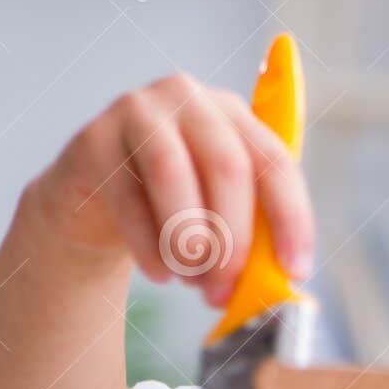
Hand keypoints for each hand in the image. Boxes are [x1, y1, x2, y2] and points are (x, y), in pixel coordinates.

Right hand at [27, 71, 313, 305]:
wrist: (95, 200)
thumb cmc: (171, 207)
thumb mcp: (218, 212)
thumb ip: (251, 235)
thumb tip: (279, 281)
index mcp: (234, 114)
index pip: (276, 162)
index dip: (291, 218)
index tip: (294, 271)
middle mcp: (189, 99)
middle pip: (228, 166)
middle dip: (233, 239)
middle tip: (226, 289)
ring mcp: (138, 110)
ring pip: (172, 174)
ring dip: (188, 241)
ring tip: (193, 282)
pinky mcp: (93, 138)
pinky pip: (126, 196)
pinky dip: (148, 246)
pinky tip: (161, 274)